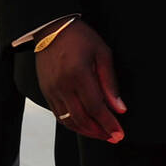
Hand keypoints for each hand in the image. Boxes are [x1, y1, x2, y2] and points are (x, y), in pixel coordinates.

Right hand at [36, 20, 126, 141]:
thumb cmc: (81, 38)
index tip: (119, 134)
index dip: (108, 123)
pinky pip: (58, 115)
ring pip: (68, 121)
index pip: (95, 107)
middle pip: (81, 119)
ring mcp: (51, 90)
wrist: (51, 28)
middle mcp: (62, 86)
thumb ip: (110, 82)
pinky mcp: (45, 92)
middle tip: (113, 137)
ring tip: (101, 134)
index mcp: (78, 74)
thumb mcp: (102, 53)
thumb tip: (119, 108)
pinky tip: (84, 125)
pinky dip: (72, 124)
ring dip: (86, 131)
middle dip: (99, 132)